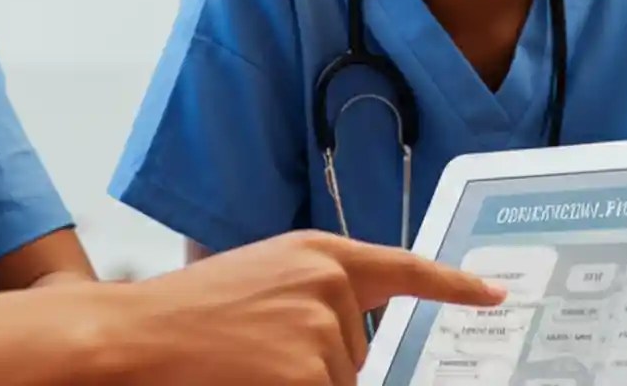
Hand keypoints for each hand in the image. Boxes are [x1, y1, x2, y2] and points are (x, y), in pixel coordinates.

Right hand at [90, 230, 504, 384]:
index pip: (404, 268)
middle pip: (359, 353)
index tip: (493, 294)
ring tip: (243, 364)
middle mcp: (330, 284)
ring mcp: (322, 330)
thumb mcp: (261, 282)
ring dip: (302, 384)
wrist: (133, 335)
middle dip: (317, 365)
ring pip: (340, 382)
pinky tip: (248, 378)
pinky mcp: (310, 374)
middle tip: (254, 353)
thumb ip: (314, 297)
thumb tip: (349, 341)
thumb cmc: (188, 314)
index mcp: (318, 254)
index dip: (453, 284)